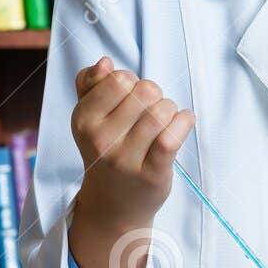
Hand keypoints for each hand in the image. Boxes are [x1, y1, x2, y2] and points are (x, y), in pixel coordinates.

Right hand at [68, 57, 194, 267]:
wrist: (113, 205)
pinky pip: (172, 136)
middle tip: (149, 114)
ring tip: (166, 122)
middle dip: (154, 96)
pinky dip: (184, 122)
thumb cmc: (107, 151)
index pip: (119, 78)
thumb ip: (90, 84)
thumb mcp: (89, 118)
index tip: (131, 100)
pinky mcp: (152, 174)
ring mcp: (125, 159)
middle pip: (145, 90)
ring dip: (171, 110)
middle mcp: (100, 140)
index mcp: (83, 120)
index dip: (132, 83)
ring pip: (162, 110)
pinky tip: (183, 123)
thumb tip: (105, 63)